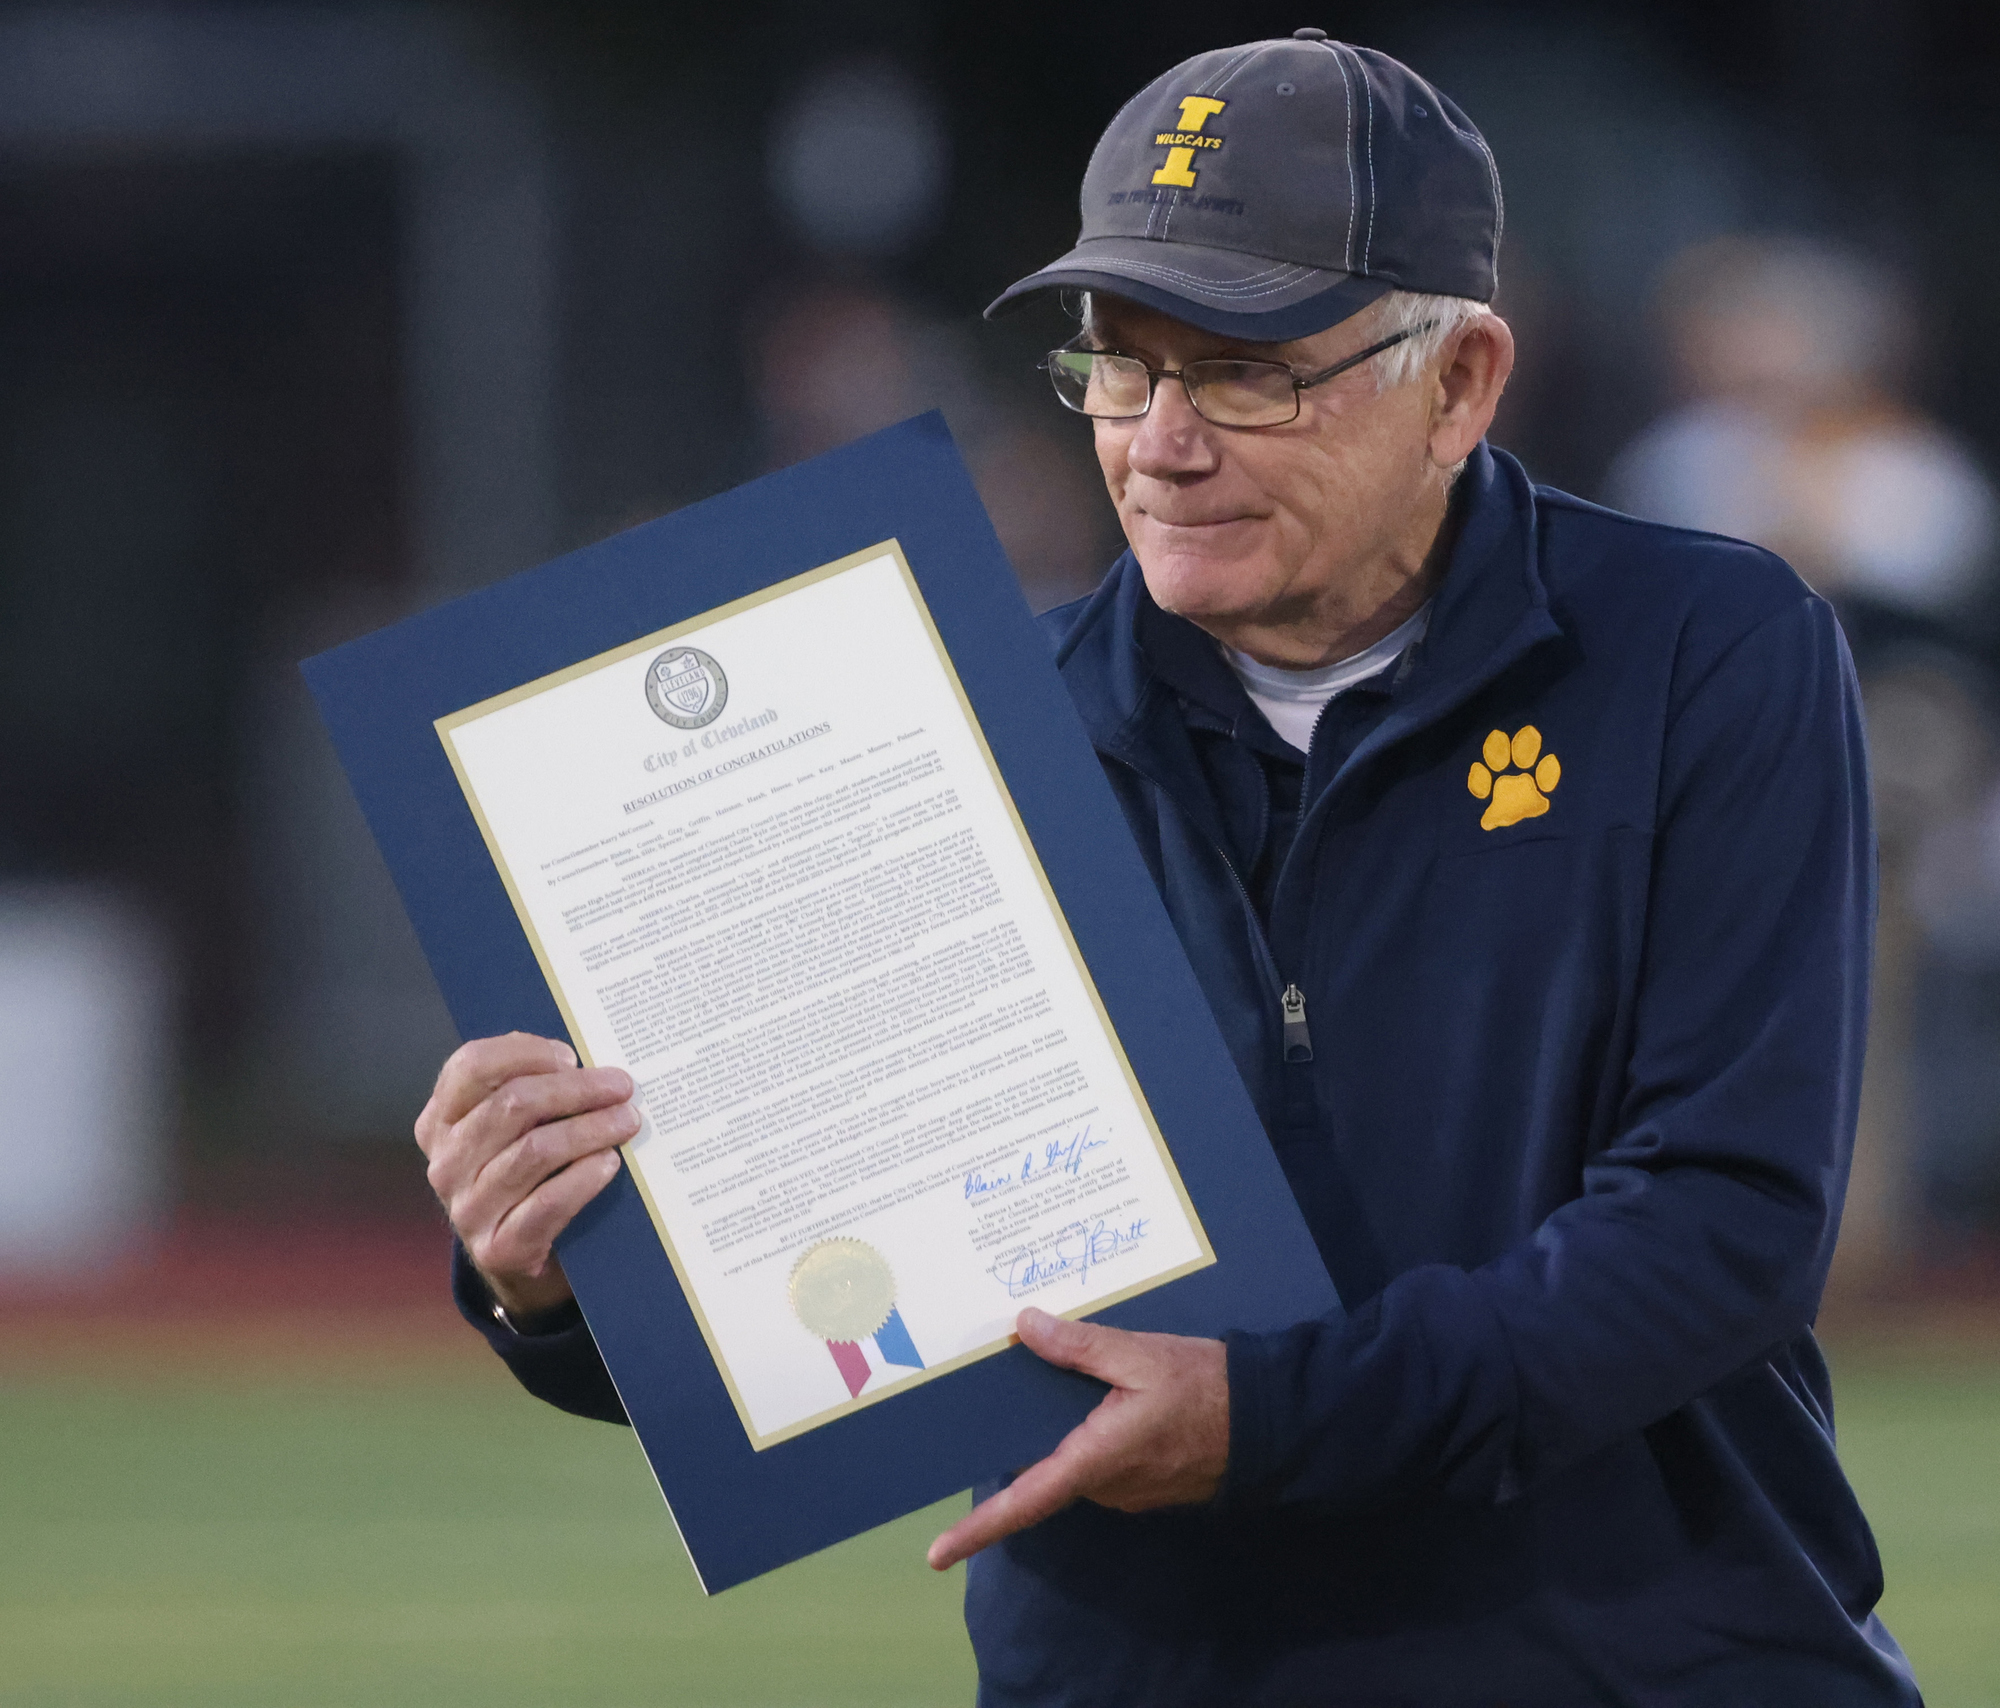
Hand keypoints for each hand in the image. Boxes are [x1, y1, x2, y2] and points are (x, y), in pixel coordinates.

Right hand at [415, 1032, 637, 1319]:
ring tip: (627, 1120)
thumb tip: (576, 1057)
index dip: (524, 1053)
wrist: (517, 1257)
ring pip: (535, 1151)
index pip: (470, 1066)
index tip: (572, 1056)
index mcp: (441, 1121)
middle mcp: (446, 1163)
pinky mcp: (497, 1248)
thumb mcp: (512, 1129)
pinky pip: (547, 1202)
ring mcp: (467, 1209)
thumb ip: (528, 1088)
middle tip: (621, 1085)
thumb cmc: (524, 1174)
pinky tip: (609, 1162)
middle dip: (575, 1089)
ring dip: (590, 1129)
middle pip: (512, 1105)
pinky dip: (583, 1178)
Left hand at [927, 1307, 1228, 1570]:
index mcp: (1095, 1460)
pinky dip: (1085, 1434)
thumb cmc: (1205, 1388)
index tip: (939, 1553)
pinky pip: (1098, 1460)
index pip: (1025, 1502)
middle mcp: (1105, 1486)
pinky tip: (1088, 1395)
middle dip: (1020, 1439)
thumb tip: (1025, 1327)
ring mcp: (1126, 1489)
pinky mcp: (1143, 1481)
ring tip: (1039, 1377)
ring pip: (1072, 1463)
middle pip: (1043, 1472)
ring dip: (1059, 1431)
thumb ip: (1080, 1345)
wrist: (1269, 1420)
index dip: (979, 1530)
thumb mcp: (1140, 1354)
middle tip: (988, 1397)